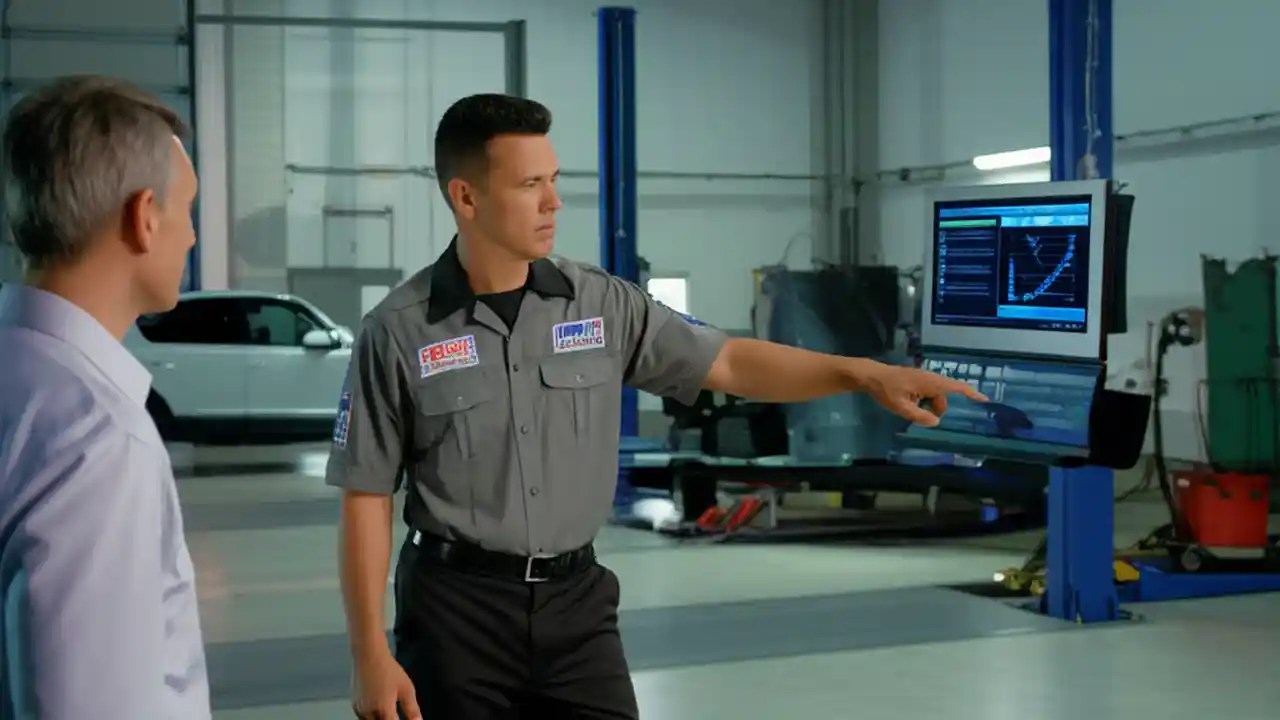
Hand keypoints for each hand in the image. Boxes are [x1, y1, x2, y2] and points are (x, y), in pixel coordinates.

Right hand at [352, 650, 420, 719]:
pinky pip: (364, 717)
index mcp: (384, 711)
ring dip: (380, 719)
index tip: (402, 718)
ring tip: (390, 712)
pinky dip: (372, 717)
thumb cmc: (389, 671)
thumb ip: (412, 709)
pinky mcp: (354, 705)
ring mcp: (359, 710)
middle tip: (396, 714)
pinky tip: (379, 710)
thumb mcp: (406, 689)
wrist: (368, 656)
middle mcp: (369, 713)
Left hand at [862, 364, 986, 425]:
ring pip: (936, 395)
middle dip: (938, 408)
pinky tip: (910, 403)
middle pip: (944, 396)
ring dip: (929, 405)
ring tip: (910, 408)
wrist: (871, 376)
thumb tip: (936, 422)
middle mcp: (930, 378)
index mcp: (930, 382)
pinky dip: (924, 400)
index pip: (956, 387)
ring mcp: (924, 377)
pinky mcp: (918, 379)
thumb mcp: (901, 407)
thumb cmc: (886, 390)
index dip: (971, 393)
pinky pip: (928, 392)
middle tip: (920, 415)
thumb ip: (919, 416)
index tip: (984, 399)